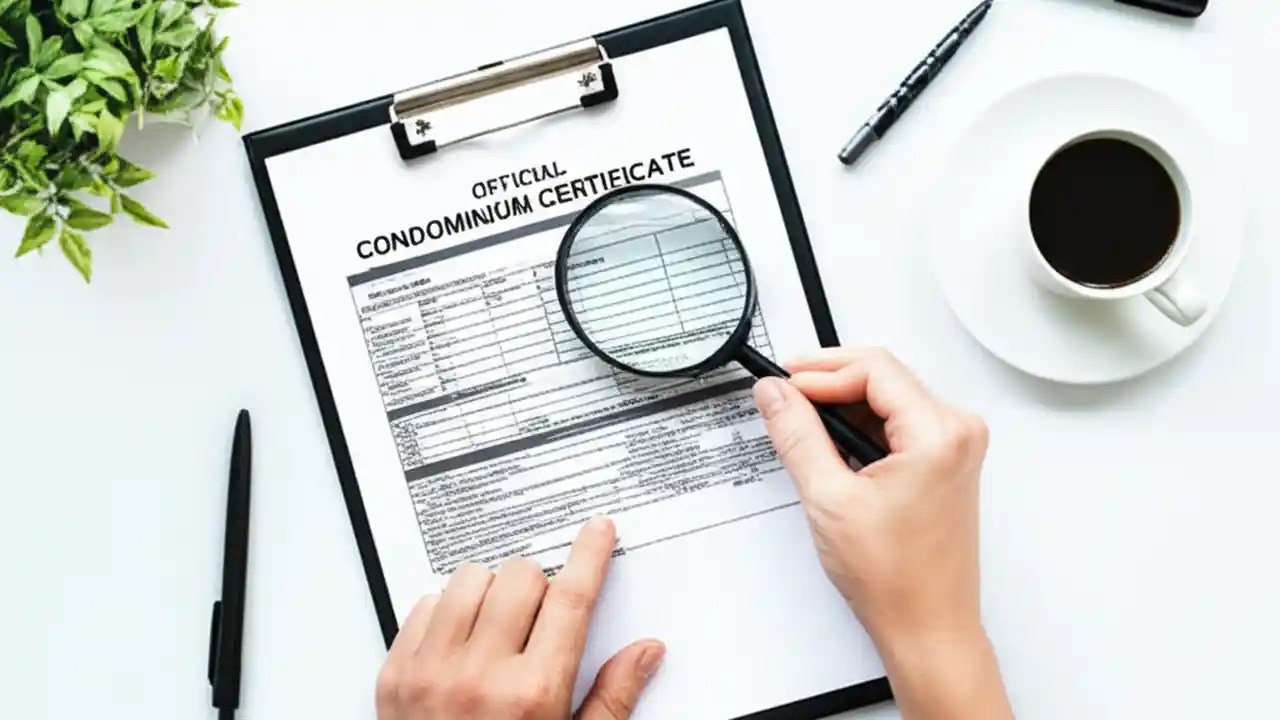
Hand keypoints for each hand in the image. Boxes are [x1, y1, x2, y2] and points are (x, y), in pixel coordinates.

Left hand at [376, 517, 664, 719]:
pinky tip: (461, 643)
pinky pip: (423, 604)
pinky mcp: (394, 675)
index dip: (589, 555)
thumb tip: (646, 652)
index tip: (597, 531)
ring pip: (468, 580)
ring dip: (491, 592)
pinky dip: (446, 612)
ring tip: (499, 627)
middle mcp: (480, 677)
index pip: (571, 599)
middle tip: (542, 616)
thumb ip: (613, 698)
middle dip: (539, 586)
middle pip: (520, 577)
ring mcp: (430, 673)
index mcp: (533, 695)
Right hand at [752, 347, 1010, 719]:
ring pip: (888, 398)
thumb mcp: (829, 499)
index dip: (821, 371)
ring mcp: (955, 447)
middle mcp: (957, 432)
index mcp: (939, 434)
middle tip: (785, 394)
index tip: (785, 383)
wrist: (927, 626)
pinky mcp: (945, 461)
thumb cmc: (896, 579)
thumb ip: (797, 435)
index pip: (874, 368)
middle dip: (829, 382)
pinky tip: (831, 446)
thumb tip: (776, 394)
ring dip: (843, 405)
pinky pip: (898, 423)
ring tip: (802, 426)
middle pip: (884, 376)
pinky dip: (861, 427)